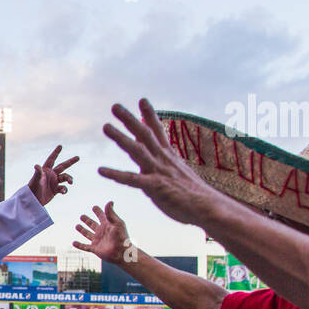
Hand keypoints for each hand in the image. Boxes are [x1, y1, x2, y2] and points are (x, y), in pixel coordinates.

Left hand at [28, 145, 78, 205]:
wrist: (33, 201)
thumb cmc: (32, 189)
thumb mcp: (36, 181)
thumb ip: (37, 173)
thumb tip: (36, 166)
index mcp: (46, 170)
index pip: (52, 159)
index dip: (56, 153)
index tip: (60, 146)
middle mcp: (51, 175)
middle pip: (63, 166)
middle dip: (70, 162)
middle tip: (78, 157)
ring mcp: (53, 182)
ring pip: (65, 177)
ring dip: (69, 179)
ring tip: (71, 182)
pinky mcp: (55, 190)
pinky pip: (63, 188)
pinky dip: (65, 190)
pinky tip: (63, 192)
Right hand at [72, 202, 131, 264]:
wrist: (122, 252)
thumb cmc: (122, 237)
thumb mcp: (116, 223)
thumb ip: (111, 213)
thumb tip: (110, 202)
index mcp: (107, 225)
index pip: (101, 216)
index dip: (98, 212)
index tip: (94, 207)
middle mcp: (101, 232)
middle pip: (92, 224)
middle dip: (87, 220)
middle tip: (82, 216)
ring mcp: (97, 240)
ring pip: (87, 234)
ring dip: (82, 230)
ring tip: (77, 225)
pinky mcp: (94, 249)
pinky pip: (85, 247)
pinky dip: (79, 245)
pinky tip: (74, 242)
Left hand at [97, 99, 217, 224]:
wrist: (208, 207)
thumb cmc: (194, 194)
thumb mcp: (179, 175)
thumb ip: (167, 166)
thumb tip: (160, 161)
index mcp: (169, 156)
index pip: (159, 131)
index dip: (150, 115)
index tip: (142, 100)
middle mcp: (163, 159)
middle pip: (144, 134)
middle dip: (130, 119)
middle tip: (115, 106)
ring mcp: (159, 171)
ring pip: (137, 150)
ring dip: (120, 138)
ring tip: (106, 126)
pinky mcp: (155, 187)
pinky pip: (132, 179)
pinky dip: (116, 174)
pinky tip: (100, 170)